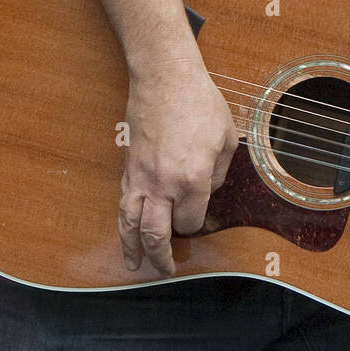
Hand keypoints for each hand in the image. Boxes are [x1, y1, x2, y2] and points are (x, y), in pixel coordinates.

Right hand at [117, 56, 237, 276]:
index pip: (191, 221)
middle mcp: (164, 184)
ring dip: (133, 249)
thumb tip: (209, 190)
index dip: (195, 225)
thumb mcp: (227, 137)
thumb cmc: (200, 103)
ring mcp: (142, 178)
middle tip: (166, 272)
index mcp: (193, 179)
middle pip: (157, 234)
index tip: (197, 220)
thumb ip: (221, 171)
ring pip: (131, 224)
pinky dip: (123, 224)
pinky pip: (123, 205)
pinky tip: (126, 233)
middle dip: (161, 258)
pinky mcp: (128, 168)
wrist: (165, 78)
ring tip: (134, 266)